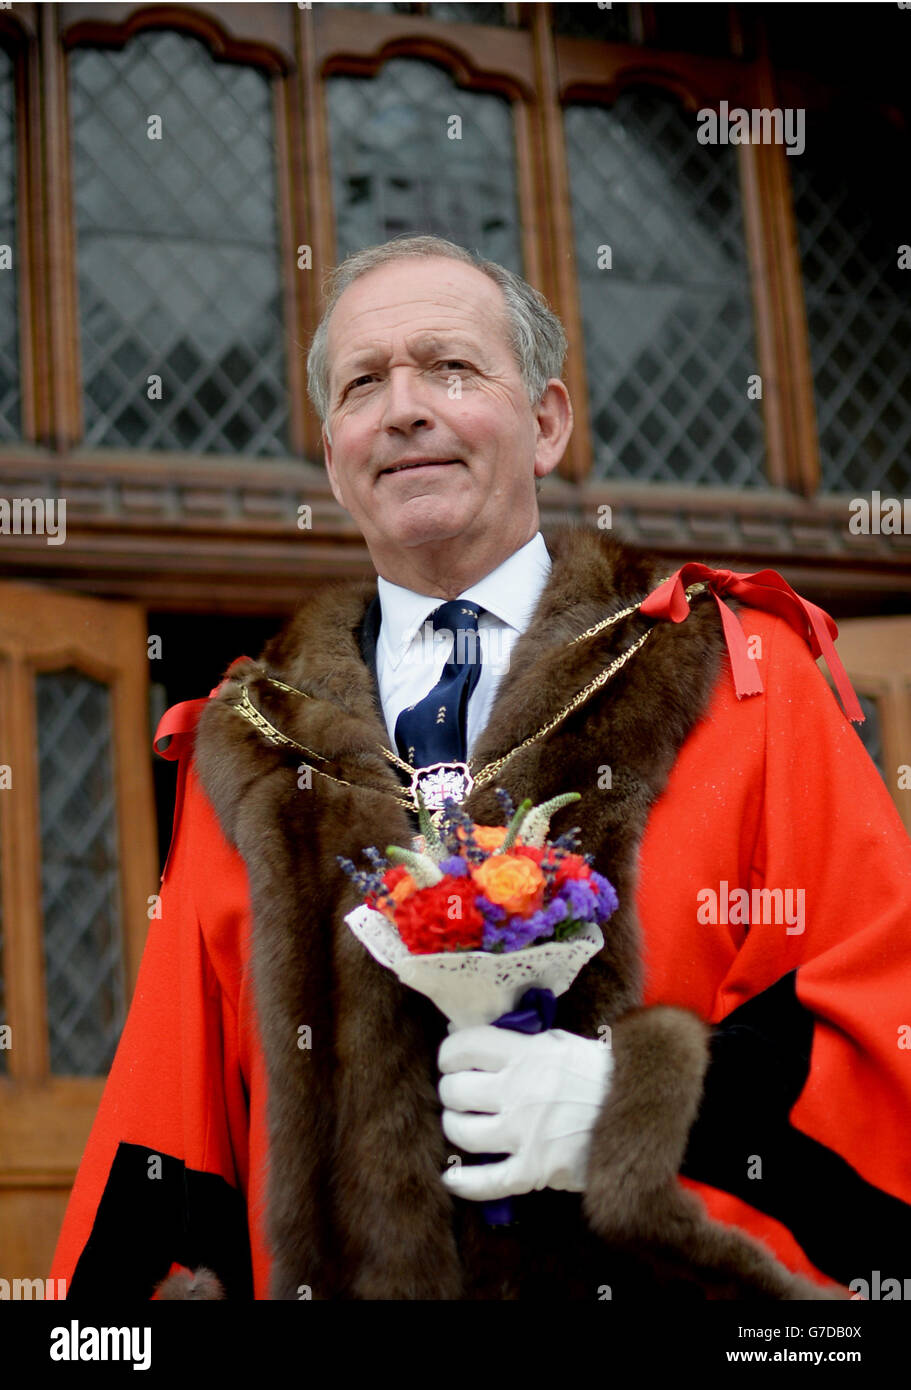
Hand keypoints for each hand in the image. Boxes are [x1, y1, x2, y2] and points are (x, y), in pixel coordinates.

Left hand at [437, 1026, 613, 1201]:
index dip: (449, 1055)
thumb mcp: (561, 1044)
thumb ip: (521, 1044)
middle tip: (460, 1095)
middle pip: (455, 1092)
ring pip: (462, 1133)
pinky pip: (486, 1182)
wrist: (644, 1112)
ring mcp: (525, 1134)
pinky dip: (463, 1182)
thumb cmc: (601, 1074)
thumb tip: (477, 1046)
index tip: (451, 1062)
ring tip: (464, 1124)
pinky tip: (452, 1177)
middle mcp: (519, 1092)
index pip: (463, 1048)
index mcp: (525, 1055)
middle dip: (451, 1093)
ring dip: (456, 1128)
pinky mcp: (534, 1170)